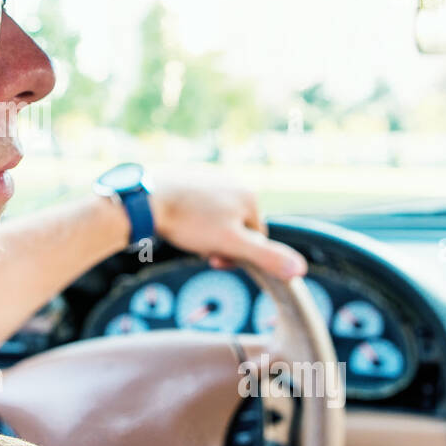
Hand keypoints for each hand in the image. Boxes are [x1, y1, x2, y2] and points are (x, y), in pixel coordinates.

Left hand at [147, 168, 307, 279]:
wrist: (146, 199)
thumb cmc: (188, 222)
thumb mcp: (231, 244)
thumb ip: (266, 257)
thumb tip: (300, 270)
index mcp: (249, 196)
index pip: (256, 236)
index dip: (237, 254)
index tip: (213, 259)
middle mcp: (234, 181)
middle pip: (235, 225)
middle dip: (220, 241)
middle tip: (198, 247)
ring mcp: (210, 176)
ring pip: (216, 215)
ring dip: (205, 231)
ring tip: (185, 233)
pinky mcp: (189, 176)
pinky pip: (198, 203)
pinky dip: (191, 216)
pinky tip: (177, 220)